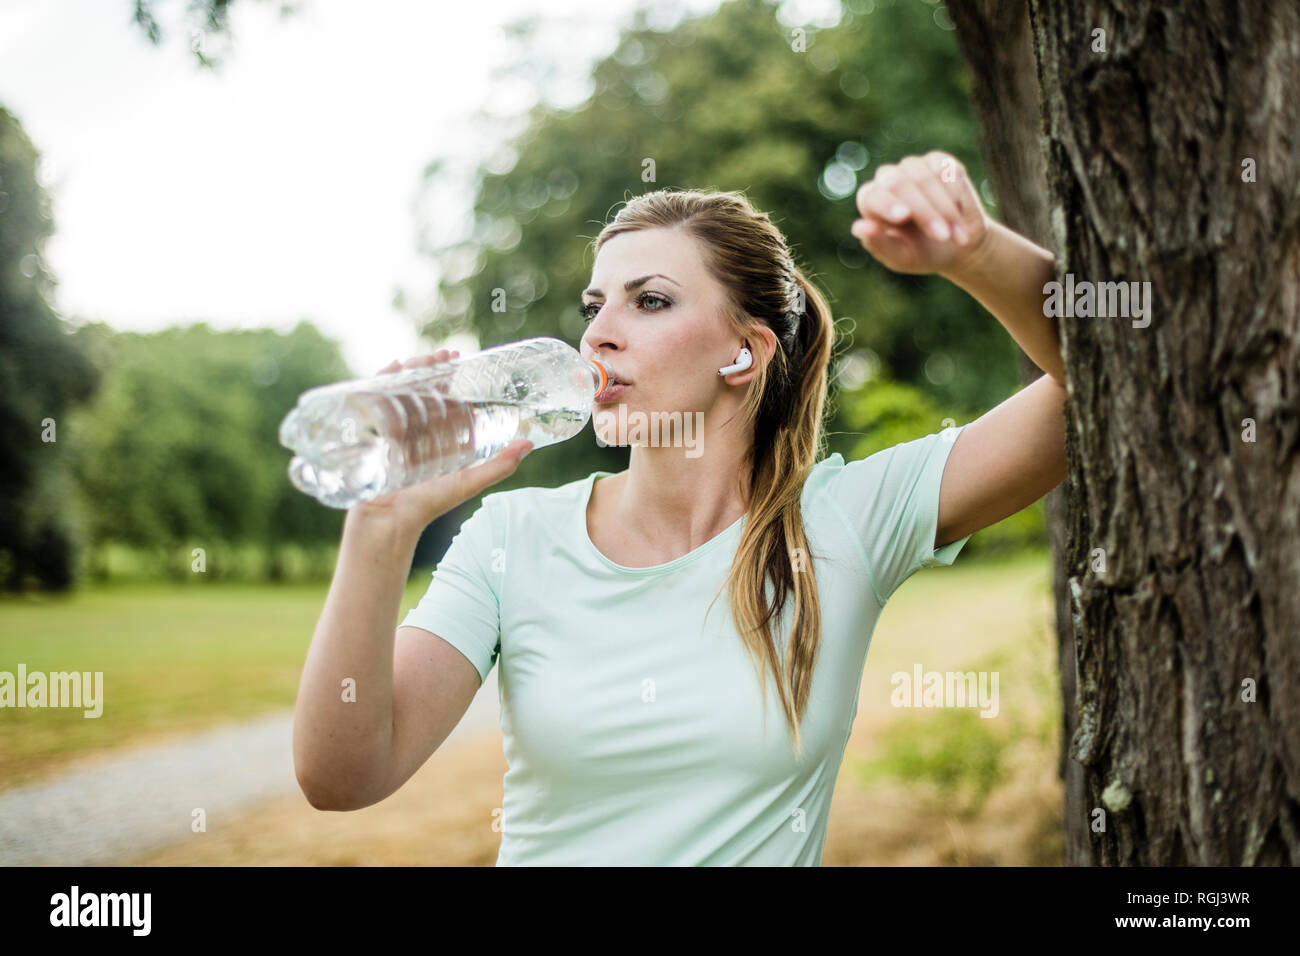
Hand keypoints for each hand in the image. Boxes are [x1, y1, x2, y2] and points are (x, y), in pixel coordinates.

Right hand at [347, 348, 533, 530]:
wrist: (388, 523)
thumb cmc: (427, 505)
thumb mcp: (468, 482)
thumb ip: (499, 466)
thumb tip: (529, 443)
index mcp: (433, 436)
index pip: (440, 397)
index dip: (449, 376)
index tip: (460, 358)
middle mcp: (411, 429)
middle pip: (420, 387)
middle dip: (431, 366)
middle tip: (447, 354)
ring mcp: (388, 428)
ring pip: (399, 388)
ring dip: (412, 369)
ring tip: (426, 358)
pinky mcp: (369, 431)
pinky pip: (372, 399)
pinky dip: (381, 379)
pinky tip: (393, 366)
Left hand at [850, 150, 992, 276]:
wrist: (958, 247)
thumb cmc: (922, 254)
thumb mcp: (900, 257)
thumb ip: (879, 244)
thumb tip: (858, 228)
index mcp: (871, 201)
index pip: (872, 196)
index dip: (887, 204)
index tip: (904, 216)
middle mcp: (888, 179)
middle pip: (898, 183)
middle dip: (924, 211)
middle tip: (942, 236)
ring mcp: (914, 167)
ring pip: (924, 177)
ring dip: (943, 208)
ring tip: (955, 236)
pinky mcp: (940, 162)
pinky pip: (947, 171)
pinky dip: (955, 195)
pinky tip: (960, 218)